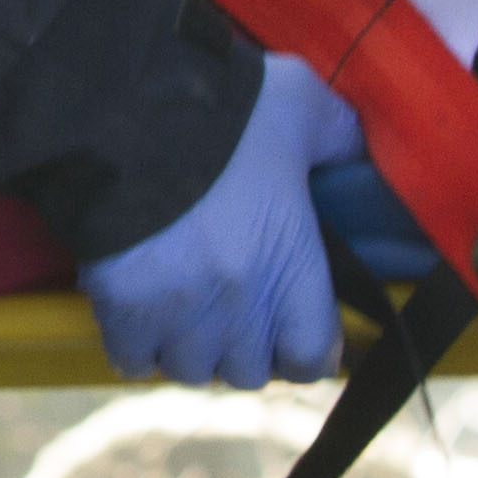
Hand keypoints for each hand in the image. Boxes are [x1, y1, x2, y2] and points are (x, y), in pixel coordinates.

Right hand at [81, 56, 366, 387]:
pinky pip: (132, 361)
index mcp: (292, 269)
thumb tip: (356, 151)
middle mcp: (240, 308)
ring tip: (184, 308)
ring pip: (189, 370)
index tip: (293, 328)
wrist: (127, 110)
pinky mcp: (122, 311)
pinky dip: (136, 344)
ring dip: (189, 347)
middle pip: (248, 372)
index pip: (313, 359)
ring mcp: (178, 315)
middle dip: (243, 346)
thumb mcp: (301, 105)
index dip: (304, 347)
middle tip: (233, 306)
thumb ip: (337, 137)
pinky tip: (138, 310)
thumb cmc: (224, 109)